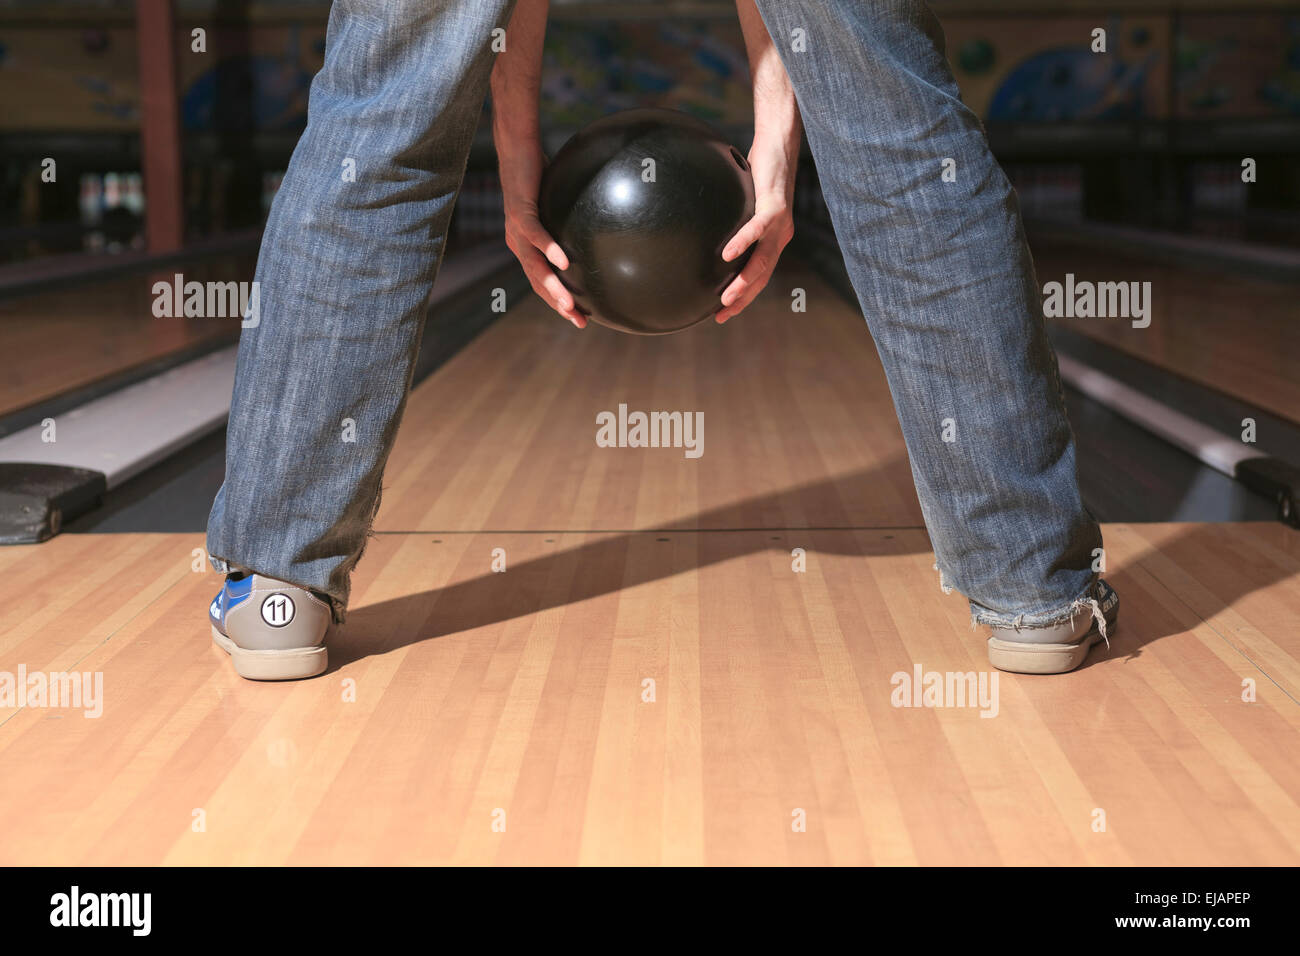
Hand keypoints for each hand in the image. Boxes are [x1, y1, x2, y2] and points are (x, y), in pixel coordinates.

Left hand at [499, 142, 586, 327]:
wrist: (516, 148)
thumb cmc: (537, 174)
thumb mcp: (555, 205)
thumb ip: (568, 222)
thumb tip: (595, 228)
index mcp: (525, 246)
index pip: (541, 282)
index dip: (558, 301)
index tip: (578, 317)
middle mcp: (517, 243)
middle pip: (538, 282)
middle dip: (558, 304)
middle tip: (578, 321)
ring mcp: (516, 229)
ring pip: (535, 266)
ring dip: (553, 286)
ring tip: (570, 305)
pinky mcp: (519, 211)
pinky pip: (536, 234)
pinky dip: (549, 250)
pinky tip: (564, 263)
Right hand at [716, 135, 795, 324]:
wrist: (779, 144)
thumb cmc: (760, 170)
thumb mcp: (744, 201)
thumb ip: (733, 219)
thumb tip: (707, 227)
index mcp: (774, 239)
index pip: (759, 276)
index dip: (744, 296)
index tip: (724, 313)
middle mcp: (781, 236)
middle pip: (762, 276)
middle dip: (743, 299)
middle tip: (722, 315)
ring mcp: (781, 224)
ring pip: (763, 261)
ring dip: (744, 282)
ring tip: (726, 299)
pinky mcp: (776, 206)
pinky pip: (757, 229)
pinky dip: (742, 243)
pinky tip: (727, 255)